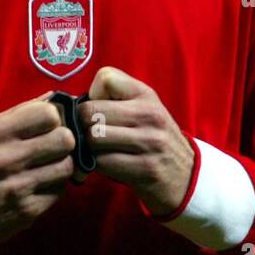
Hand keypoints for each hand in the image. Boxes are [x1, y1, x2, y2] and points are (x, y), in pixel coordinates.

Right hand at [0, 91, 75, 246]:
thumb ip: (18, 113)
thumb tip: (53, 98)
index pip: (47, 115)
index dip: (53, 118)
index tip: (46, 125)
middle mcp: (7, 159)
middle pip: (64, 140)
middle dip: (62, 140)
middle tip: (52, 146)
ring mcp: (18, 187)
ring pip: (66, 166)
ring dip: (59, 165)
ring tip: (46, 166)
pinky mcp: (27, 211)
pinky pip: (59, 191)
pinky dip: (52, 187)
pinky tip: (38, 185)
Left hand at [80, 67, 194, 216]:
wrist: (186, 176)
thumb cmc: (152, 139)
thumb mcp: (142, 110)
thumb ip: (112, 100)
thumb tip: (69, 103)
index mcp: (146, 95)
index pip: (105, 78)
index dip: (93, 94)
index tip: (99, 110)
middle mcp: (149, 114)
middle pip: (90, 111)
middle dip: (80, 125)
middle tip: (85, 135)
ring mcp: (149, 141)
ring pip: (93, 137)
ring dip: (86, 148)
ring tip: (92, 151)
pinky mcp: (145, 168)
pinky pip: (101, 162)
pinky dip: (93, 166)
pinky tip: (99, 166)